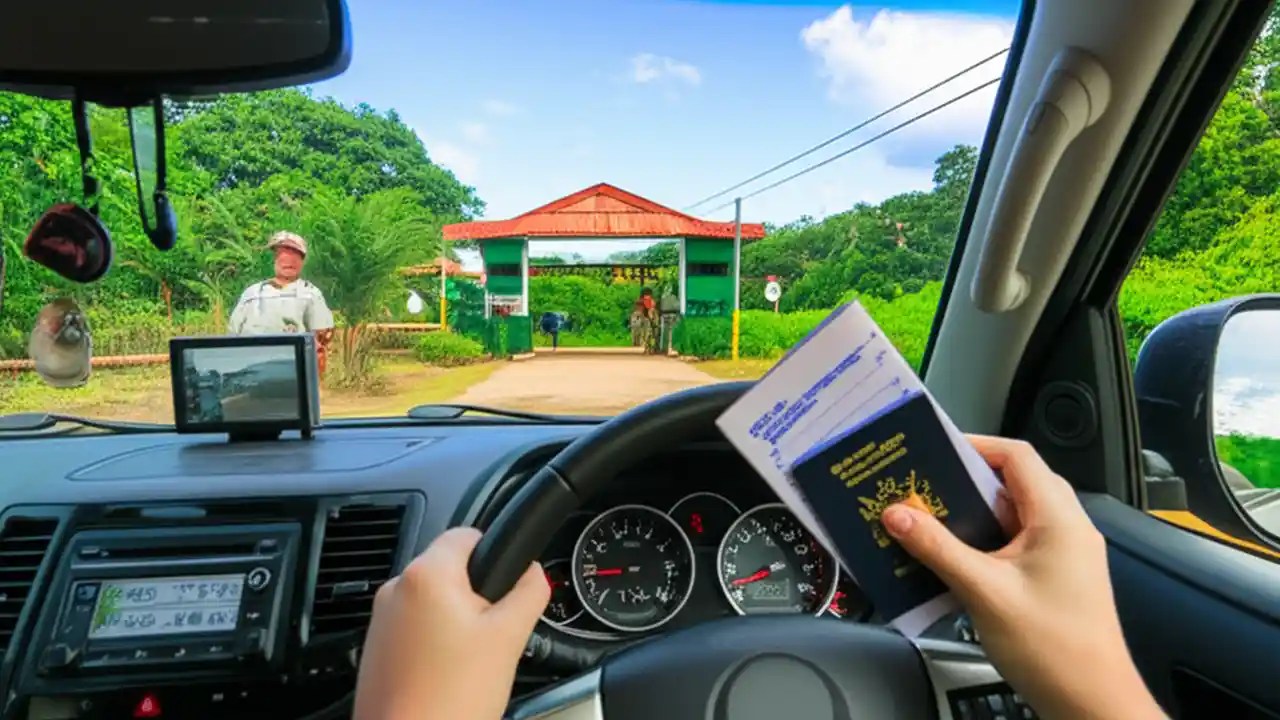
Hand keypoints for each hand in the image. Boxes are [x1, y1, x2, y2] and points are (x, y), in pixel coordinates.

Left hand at [354, 527, 548, 719]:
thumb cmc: (451, 699)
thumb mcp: (508, 638)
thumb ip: (529, 592)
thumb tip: (535, 573)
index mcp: (426, 574)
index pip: (469, 533)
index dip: (496, 555)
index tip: (506, 589)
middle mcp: (396, 589)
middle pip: (451, 570)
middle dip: (477, 597)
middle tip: (491, 637)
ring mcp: (381, 619)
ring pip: (434, 601)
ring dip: (456, 621)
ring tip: (468, 663)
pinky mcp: (376, 647)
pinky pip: (415, 628)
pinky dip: (435, 642)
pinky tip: (447, 674)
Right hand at [880, 435, 1164, 719]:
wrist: (1091, 703)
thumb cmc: (1056, 650)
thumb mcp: (985, 592)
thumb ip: (938, 549)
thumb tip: (899, 515)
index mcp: (1059, 519)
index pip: (1017, 456)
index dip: (975, 445)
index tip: (935, 449)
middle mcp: (1066, 529)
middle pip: (1010, 483)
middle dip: (963, 482)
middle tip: (921, 486)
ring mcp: (1062, 554)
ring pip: (1010, 515)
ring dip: (970, 515)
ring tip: (927, 519)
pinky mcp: (1053, 577)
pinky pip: (1012, 543)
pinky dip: (981, 541)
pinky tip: (950, 557)